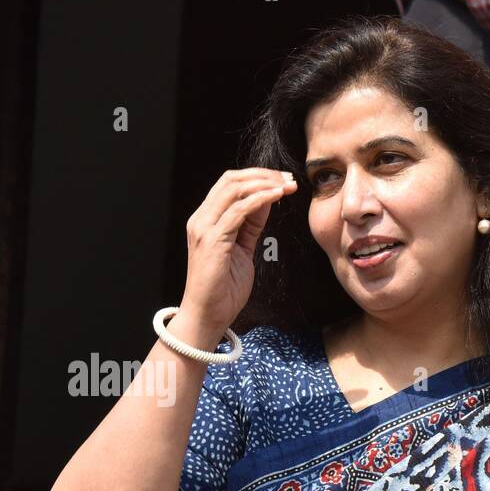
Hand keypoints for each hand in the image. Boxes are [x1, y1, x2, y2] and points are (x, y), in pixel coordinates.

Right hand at [176, 167, 296, 346]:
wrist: (207, 315)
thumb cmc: (223, 288)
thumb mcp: (242, 249)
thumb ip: (250, 225)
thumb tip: (267, 200)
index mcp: (205, 220)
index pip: (229, 184)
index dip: (257, 177)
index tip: (282, 180)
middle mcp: (200, 220)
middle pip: (231, 180)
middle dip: (263, 175)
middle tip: (288, 180)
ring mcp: (204, 228)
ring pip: (234, 189)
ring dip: (265, 183)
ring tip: (287, 186)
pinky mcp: (213, 240)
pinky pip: (238, 210)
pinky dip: (260, 199)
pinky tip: (277, 196)